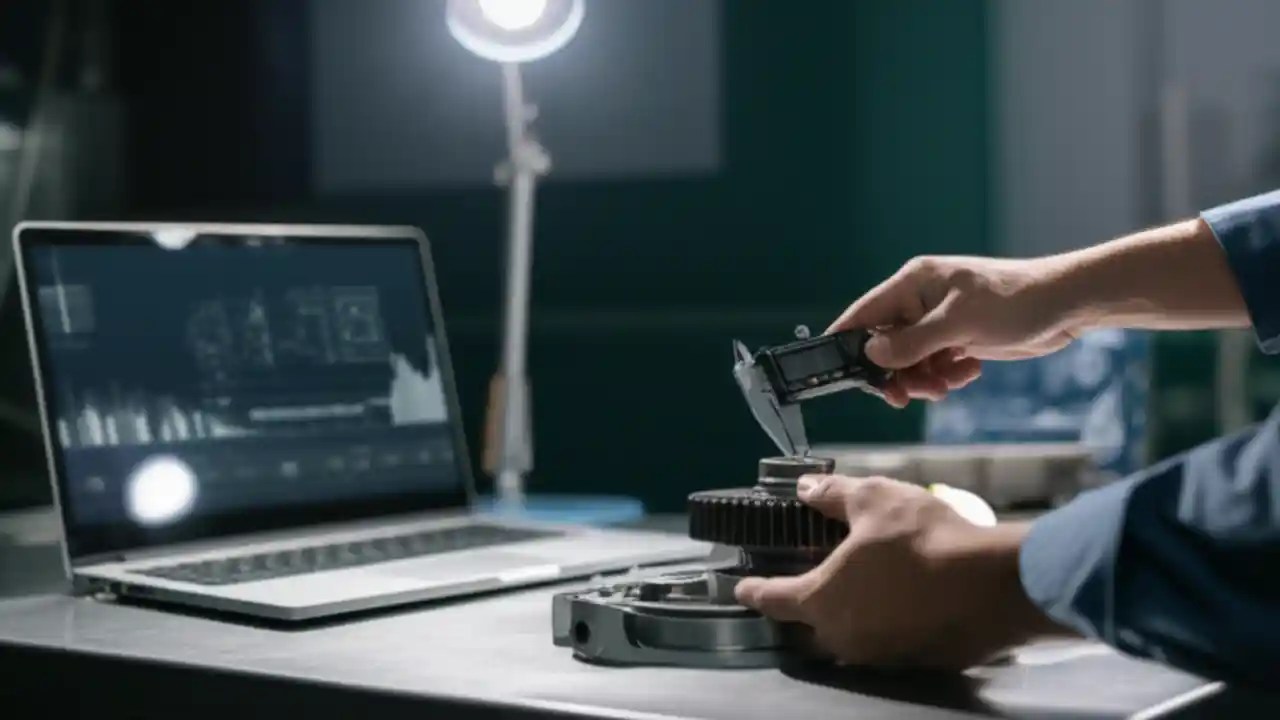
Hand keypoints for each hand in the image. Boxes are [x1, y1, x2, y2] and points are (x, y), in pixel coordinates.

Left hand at [734, 474, 1067, 669]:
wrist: (993, 586)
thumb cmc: (923, 539)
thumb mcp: (873, 500)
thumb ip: (833, 495)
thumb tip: (807, 488)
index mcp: (821, 599)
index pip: (773, 599)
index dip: (754, 591)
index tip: (742, 589)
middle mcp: (843, 636)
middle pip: (808, 628)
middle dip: (801, 610)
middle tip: (801, 587)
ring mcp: (880, 656)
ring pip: (848, 640)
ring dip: (845, 618)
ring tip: (855, 592)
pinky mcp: (916, 663)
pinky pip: (886, 646)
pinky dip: (884, 626)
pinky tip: (899, 604)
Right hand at [827, 256, 1078, 406]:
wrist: (1065, 305)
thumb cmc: (1014, 301)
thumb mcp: (958, 323)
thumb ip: (912, 342)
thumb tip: (872, 355)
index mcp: (913, 284)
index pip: (865, 314)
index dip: (848, 342)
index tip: (836, 372)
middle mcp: (921, 301)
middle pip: (886, 345)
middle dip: (897, 372)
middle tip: (908, 395)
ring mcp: (939, 321)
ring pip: (911, 360)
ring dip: (923, 379)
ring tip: (946, 385)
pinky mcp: (958, 337)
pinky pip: (935, 365)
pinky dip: (946, 376)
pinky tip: (968, 372)